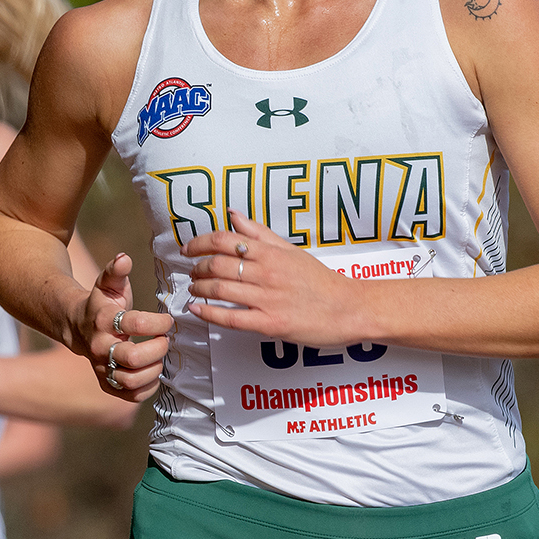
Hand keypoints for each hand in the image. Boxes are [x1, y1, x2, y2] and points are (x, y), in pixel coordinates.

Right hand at [77, 252, 172, 402]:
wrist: (77, 326)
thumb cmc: (102, 303)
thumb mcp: (107, 284)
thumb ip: (116, 271)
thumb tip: (125, 258)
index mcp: (103, 321)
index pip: (135, 324)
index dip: (158, 322)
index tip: (167, 320)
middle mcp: (100, 347)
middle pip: (133, 358)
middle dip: (158, 348)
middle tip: (164, 340)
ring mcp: (102, 368)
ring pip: (132, 380)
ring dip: (154, 369)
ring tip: (159, 355)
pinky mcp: (108, 385)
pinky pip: (131, 395)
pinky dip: (148, 387)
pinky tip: (153, 371)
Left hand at [184, 211, 373, 346]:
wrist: (350, 308)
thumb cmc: (321, 281)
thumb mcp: (291, 250)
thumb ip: (260, 233)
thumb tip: (233, 215)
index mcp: (271, 253)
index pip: (225, 240)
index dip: (199, 243)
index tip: (188, 249)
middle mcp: (267, 272)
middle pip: (217, 264)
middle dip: (197, 268)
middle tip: (191, 272)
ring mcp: (268, 298)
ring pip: (220, 289)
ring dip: (199, 289)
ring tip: (193, 289)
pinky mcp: (270, 323)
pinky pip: (231, 318)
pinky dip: (208, 313)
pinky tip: (196, 310)